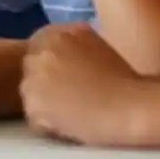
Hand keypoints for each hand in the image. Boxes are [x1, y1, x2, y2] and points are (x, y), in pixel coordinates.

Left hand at [20, 25, 139, 145]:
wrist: (129, 106)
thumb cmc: (123, 79)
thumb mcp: (94, 43)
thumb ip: (72, 41)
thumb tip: (61, 47)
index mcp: (57, 34)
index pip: (38, 44)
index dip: (49, 62)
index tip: (61, 76)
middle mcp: (42, 52)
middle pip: (31, 66)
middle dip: (43, 79)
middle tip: (66, 95)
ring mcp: (34, 77)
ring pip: (29, 91)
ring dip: (43, 100)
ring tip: (70, 111)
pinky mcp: (34, 104)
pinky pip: (34, 116)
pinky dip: (47, 122)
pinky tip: (69, 124)